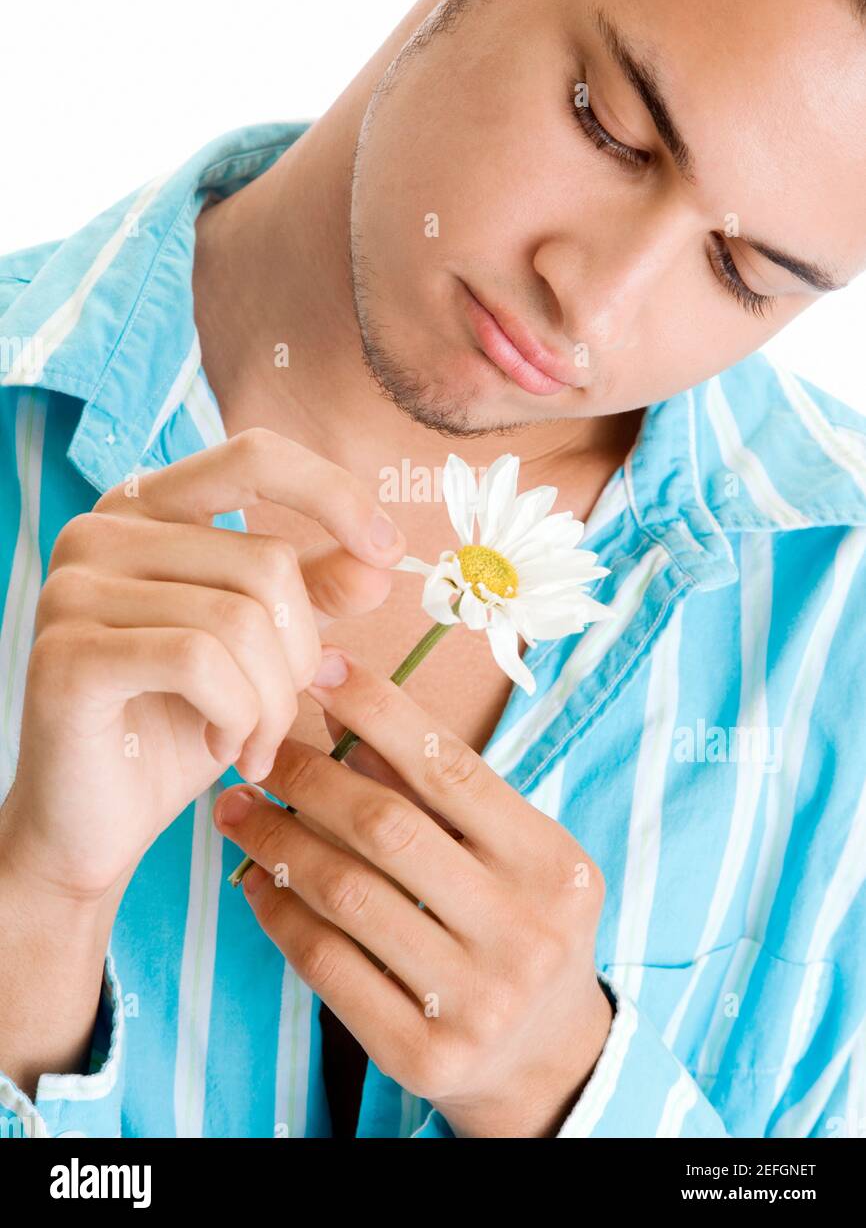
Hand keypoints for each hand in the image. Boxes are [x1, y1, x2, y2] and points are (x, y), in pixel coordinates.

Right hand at [0, 430, 404, 905]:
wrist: (93, 824)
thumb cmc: (178, 728)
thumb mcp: (260, 650)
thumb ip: (311, 593)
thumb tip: (379, 558)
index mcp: (146, 509)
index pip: (255, 456)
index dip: (333, 494)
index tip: (387, 550)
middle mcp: (99, 531)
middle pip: (265, 562)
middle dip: (301, 656)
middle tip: (284, 717)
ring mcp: (72, 588)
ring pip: (240, 619)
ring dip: (272, 701)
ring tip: (254, 743)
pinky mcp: (66, 654)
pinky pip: (199, 662)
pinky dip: (235, 715)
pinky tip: (222, 747)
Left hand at [213, 646, 613, 1137]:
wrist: (546, 1058)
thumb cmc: (518, 926)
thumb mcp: (510, 854)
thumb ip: (439, 791)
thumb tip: (346, 715)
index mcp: (554, 866)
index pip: (452, 768)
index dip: (378, 710)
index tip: (319, 668)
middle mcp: (524, 933)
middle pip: (387, 828)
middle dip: (309, 777)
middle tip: (258, 749)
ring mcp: (475, 1001)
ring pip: (347, 894)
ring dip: (277, 840)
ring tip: (238, 809)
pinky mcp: (422, 1053)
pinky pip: (327, 965)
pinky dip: (278, 913)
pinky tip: (253, 881)